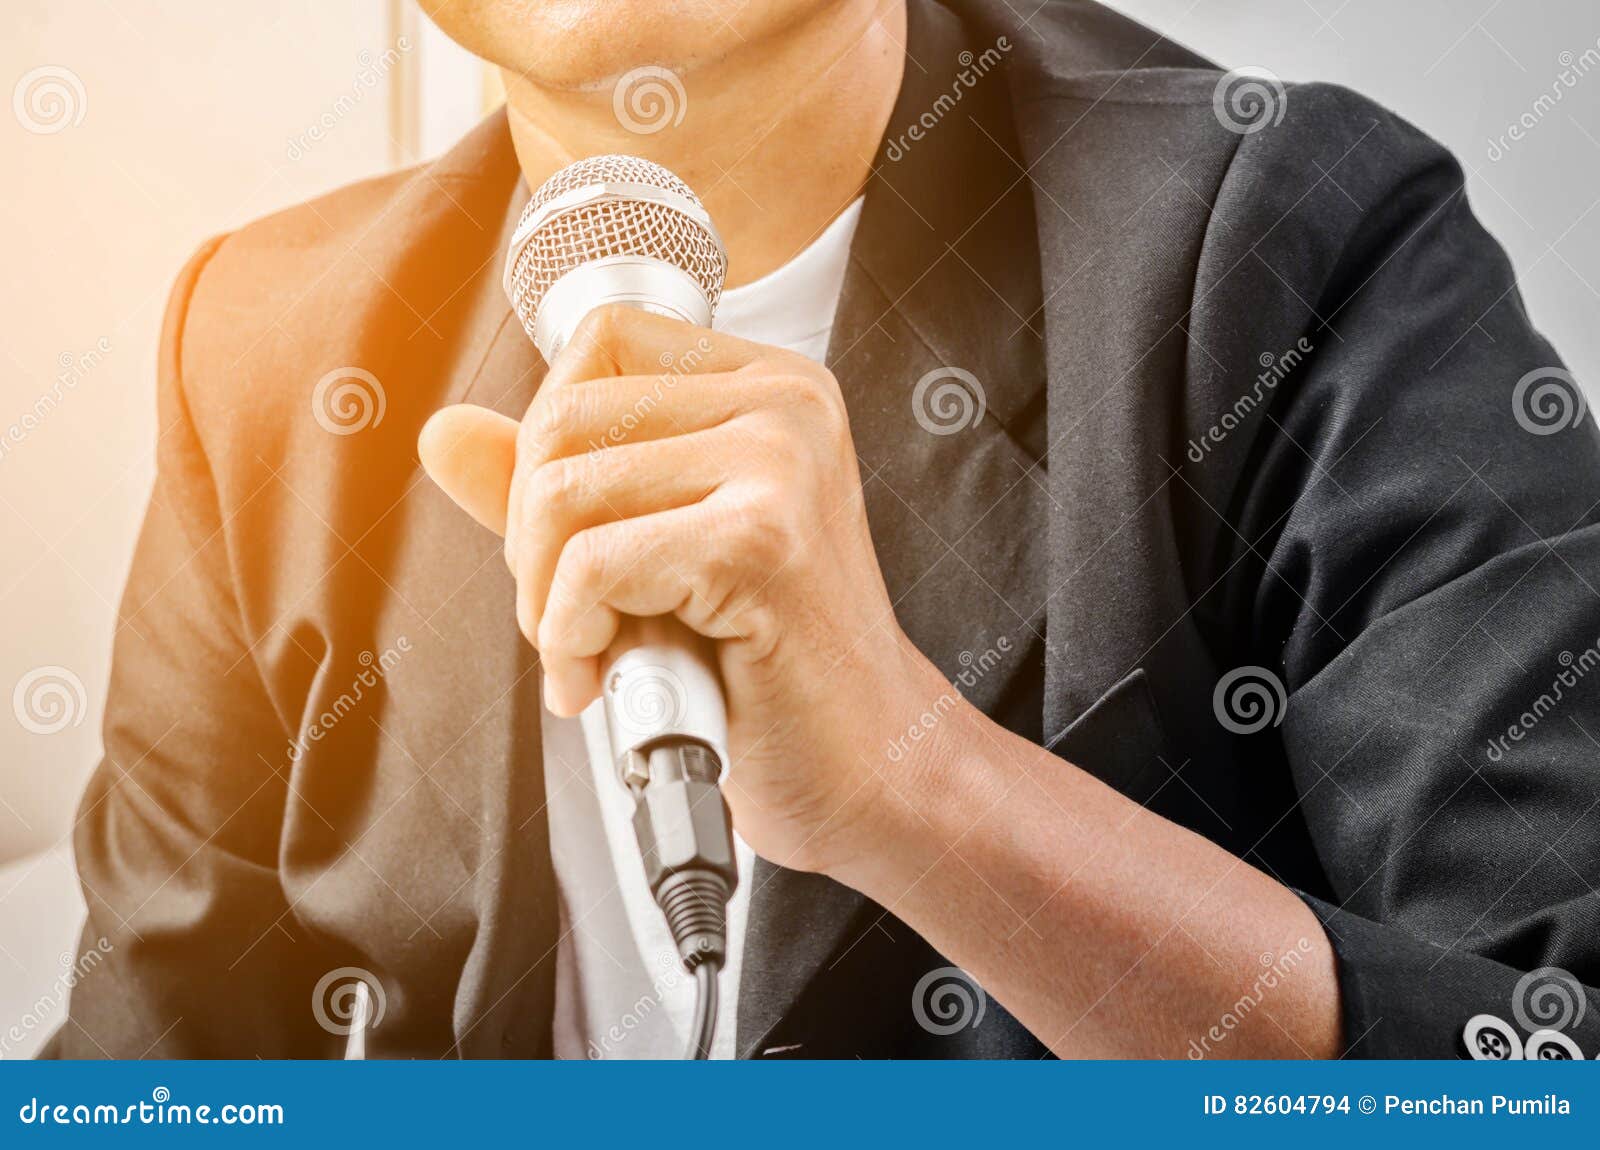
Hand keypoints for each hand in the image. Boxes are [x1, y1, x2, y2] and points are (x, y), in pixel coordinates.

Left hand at [418, 306, 956, 872]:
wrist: (866, 764)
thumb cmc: (767, 666)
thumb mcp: (651, 550)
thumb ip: (556, 484)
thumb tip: (442, 431)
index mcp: (770, 386)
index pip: (601, 340)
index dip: (549, 443)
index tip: (578, 538)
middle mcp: (785, 404)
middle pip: (562, 417)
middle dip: (531, 537)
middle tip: (577, 618)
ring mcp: (780, 464)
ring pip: (561, 491)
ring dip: (544, 599)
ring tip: (595, 653)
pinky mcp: (760, 542)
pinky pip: (590, 564)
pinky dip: (569, 639)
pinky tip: (602, 682)